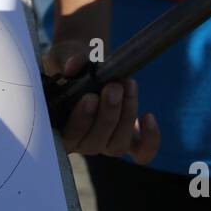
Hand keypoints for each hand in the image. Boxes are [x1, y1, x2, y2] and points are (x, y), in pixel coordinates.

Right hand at [42, 40, 159, 164]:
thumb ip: (66, 60)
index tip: (90, 97)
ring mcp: (106, 143)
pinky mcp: (129, 141)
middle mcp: (83, 142)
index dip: (80, 122)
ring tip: (129, 86)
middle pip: (95, 143)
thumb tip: (73, 66)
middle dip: (108, 115)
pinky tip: (148, 116)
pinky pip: (142, 153)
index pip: (68, 139)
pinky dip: (149, 140)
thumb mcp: (62, 57)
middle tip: (114, 87)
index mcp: (61, 128)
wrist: (88, 66)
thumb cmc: (71, 67)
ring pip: (117, 145)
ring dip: (126, 117)